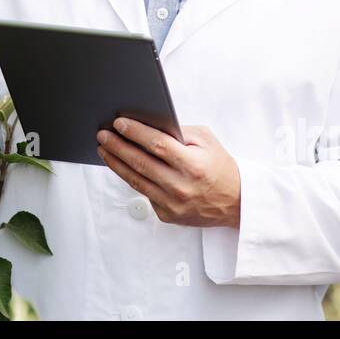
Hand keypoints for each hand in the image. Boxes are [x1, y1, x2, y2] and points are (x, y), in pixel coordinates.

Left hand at [97, 120, 241, 227]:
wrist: (236, 202)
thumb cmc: (220, 166)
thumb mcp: (207, 141)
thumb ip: (179, 132)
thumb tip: (148, 124)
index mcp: (193, 165)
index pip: (157, 145)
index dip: (136, 133)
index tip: (119, 123)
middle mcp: (181, 186)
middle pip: (140, 163)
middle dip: (118, 146)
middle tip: (103, 135)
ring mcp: (172, 204)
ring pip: (136, 180)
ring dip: (116, 163)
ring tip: (104, 149)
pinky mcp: (167, 215)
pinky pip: (144, 193)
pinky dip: (132, 178)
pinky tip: (122, 166)